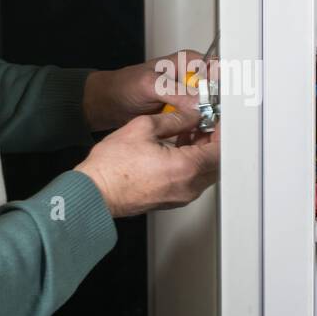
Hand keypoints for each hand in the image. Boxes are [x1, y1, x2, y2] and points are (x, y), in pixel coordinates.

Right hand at [73, 107, 218, 216]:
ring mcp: (181, 196)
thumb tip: (190, 115)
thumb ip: (175, 119)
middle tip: (203, 123)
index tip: (215, 119)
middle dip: (213, 140)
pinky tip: (178, 148)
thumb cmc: (112, 167)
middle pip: (217, 162)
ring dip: (202, 152)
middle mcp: (188, 186)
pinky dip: (192, 163)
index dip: (221, 130)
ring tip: (188, 133)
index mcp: (186, 167)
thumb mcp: (144, 128)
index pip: (220, 148)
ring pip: (206, 171)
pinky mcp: (172, 200)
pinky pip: (192, 180)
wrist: (96, 192)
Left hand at [82, 48, 212, 132]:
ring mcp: (188, 97)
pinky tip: (195, 135)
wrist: (110, 103)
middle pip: (217, 93)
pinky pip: (198, 121)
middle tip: (213, 122)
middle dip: (217, 108)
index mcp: (188, 63)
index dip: (222, 88)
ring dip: (208, 121)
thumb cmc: (124, 85)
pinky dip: (197, 129)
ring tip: (205, 130)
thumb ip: (175, 92)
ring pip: (210, 109)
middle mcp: (191, 79)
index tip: (220, 105)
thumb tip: (198, 101)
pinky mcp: (183, 112)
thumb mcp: (150, 85)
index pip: (216, 71)